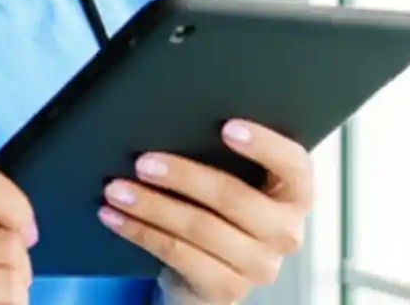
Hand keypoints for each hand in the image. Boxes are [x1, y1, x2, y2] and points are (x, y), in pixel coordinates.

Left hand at [98, 120, 313, 303]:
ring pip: (199, 227)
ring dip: (151, 205)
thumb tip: (171, 121)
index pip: (294, 165)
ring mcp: (259, 266)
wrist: (208, 274)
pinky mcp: (227, 289)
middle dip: (183, 176)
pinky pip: (177, 254)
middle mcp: (286, 232)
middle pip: (234, 197)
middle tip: (143, 161)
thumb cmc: (218, 212)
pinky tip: (114, 216)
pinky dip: (140, 231)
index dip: (264, 145)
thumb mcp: (231, 182)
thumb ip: (221, 155)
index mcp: (295, 195)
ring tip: (116, 189)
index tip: (227, 126)